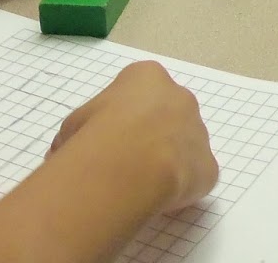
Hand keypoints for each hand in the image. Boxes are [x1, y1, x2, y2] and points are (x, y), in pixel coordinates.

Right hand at [50, 61, 217, 210]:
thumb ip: (82, 130)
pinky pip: (195, 178)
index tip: (110, 137)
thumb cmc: (95, 135)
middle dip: (151, 136)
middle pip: (168, 115)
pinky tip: (156, 199)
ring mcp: (199, 132)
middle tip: (126, 162)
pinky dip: (179, 191)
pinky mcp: (208, 167)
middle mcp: (180, 97)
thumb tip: (68, 150)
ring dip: (167, 162)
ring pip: (185, 146)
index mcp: (148, 78)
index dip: (122, 117)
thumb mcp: (73, 125)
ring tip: (139, 184)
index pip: (139, 91)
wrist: (129, 164)